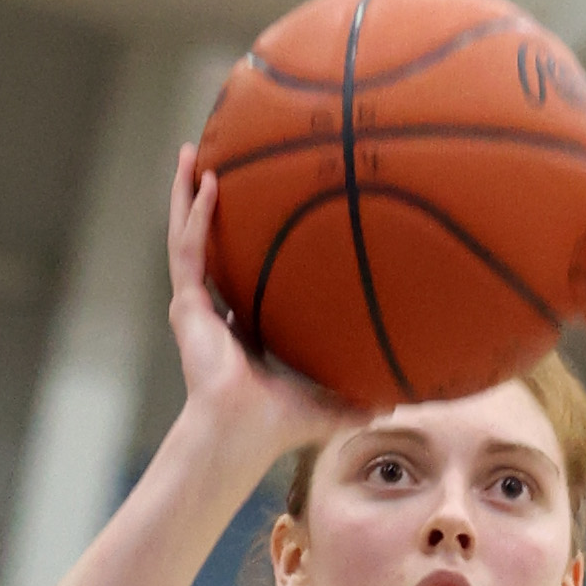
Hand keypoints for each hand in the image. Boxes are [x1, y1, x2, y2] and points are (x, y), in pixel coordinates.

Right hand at [164, 146, 351, 476]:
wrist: (243, 434)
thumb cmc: (280, 425)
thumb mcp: (331, 402)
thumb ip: (362, 397)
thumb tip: (401, 400)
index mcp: (241, 331)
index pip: (241, 279)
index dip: (245, 247)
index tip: (258, 215)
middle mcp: (213, 313)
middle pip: (209, 245)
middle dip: (206, 204)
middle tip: (215, 162)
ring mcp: (195, 307)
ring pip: (186, 235)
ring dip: (185, 193)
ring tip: (190, 151)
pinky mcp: (187, 305)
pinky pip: (189, 249)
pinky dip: (195, 215)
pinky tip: (206, 180)